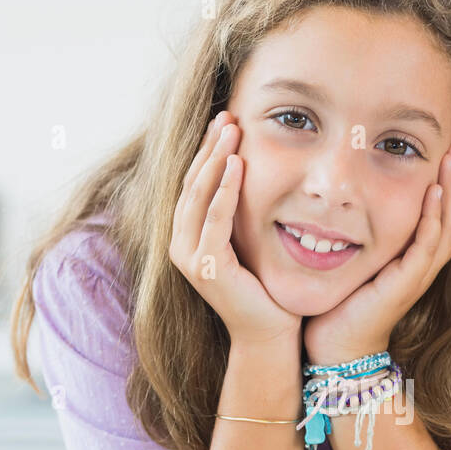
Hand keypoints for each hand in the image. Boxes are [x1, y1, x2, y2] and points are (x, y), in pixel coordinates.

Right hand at [170, 110, 301, 349]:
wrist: (269, 335)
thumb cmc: (265, 290)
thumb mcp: (248, 243)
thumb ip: (240, 214)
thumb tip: (251, 170)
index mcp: (188, 238)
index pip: (193, 184)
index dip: (206, 151)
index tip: (224, 120)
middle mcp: (181, 246)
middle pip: (191, 183)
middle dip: (208, 147)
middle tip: (227, 115)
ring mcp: (190, 258)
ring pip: (199, 196)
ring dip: (215, 159)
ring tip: (231, 129)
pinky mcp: (208, 267)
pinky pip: (215, 219)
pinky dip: (226, 189)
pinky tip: (238, 164)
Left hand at [303, 143, 450, 365]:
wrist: (337, 348)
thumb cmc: (341, 307)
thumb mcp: (358, 263)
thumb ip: (364, 237)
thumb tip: (349, 202)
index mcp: (415, 262)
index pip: (444, 220)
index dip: (450, 189)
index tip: (444, 156)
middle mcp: (423, 269)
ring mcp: (417, 277)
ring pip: (448, 229)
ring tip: (450, 161)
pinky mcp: (404, 285)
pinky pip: (427, 247)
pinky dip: (433, 219)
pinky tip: (433, 193)